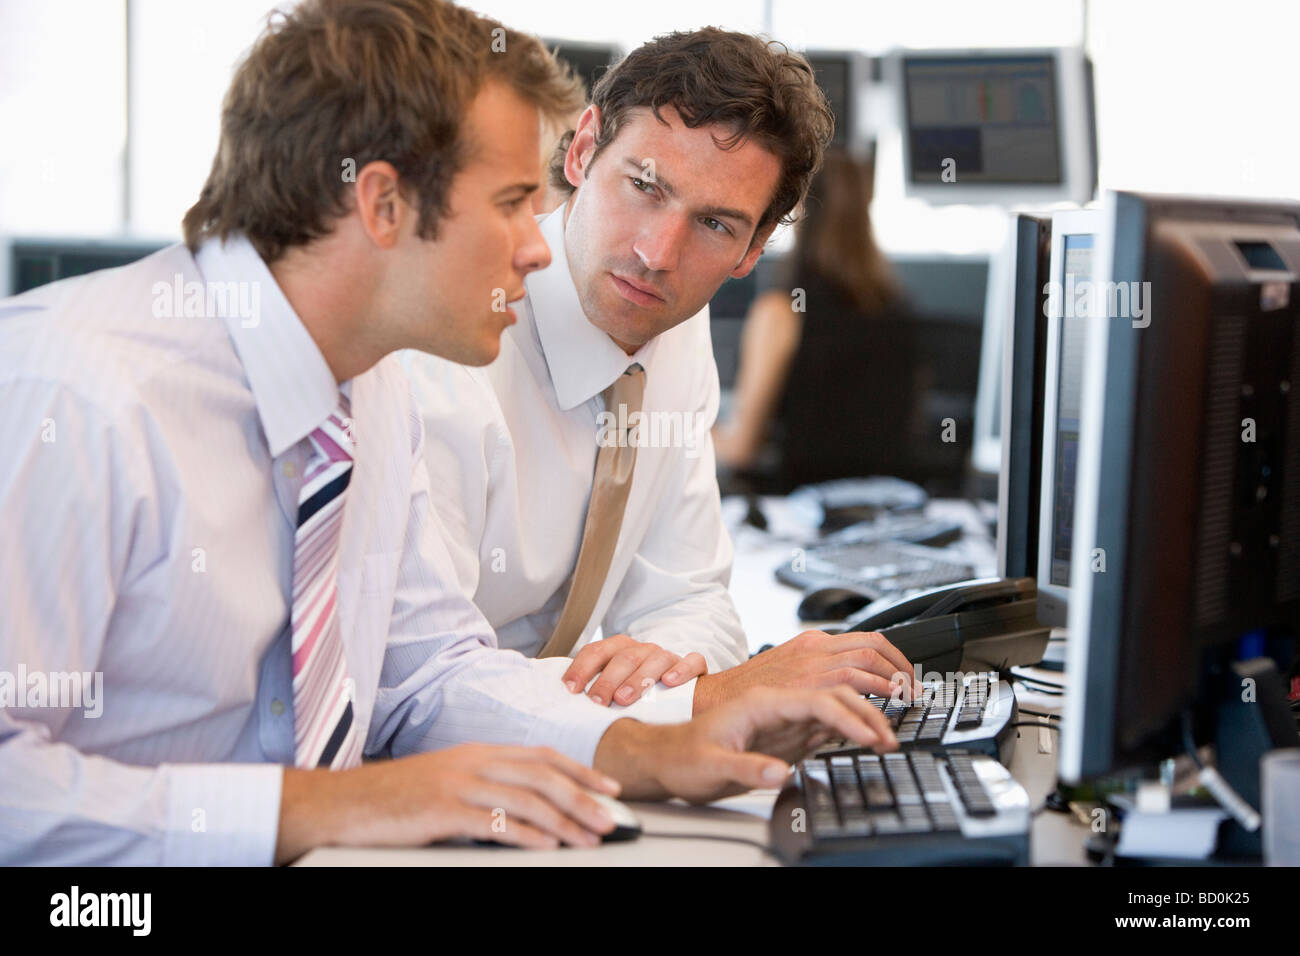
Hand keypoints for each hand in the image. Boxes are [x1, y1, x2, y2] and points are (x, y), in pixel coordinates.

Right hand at [275, 744, 621, 863]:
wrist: (344, 803)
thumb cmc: (394, 799)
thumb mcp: (446, 782)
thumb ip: (484, 786)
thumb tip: (525, 807)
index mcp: (477, 752)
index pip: (541, 755)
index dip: (580, 770)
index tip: (608, 787)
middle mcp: (473, 761)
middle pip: (543, 774)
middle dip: (583, 796)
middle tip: (611, 818)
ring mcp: (458, 783)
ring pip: (526, 798)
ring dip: (565, 819)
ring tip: (590, 837)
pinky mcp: (442, 809)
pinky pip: (495, 821)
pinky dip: (527, 834)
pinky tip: (548, 846)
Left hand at [562, 633, 707, 706]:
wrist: (685, 700)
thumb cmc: (640, 700)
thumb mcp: (614, 694)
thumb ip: (595, 695)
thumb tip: (561, 707)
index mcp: (619, 650)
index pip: (596, 651)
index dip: (581, 668)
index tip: (569, 689)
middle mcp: (643, 650)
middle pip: (624, 657)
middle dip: (607, 679)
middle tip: (596, 701)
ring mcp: (669, 657)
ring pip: (655, 659)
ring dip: (638, 678)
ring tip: (624, 698)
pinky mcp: (695, 667)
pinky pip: (692, 661)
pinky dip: (681, 669)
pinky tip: (669, 682)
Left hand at [595, 686, 897, 803]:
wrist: (669, 755)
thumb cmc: (684, 756)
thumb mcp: (709, 766)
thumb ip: (745, 769)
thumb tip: (778, 773)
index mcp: (761, 700)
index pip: (818, 699)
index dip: (848, 717)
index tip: (871, 737)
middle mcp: (777, 698)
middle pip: (835, 690)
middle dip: (868, 711)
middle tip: (890, 738)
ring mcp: (785, 710)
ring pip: (837, 698)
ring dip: (866, 711)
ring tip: (887, 734)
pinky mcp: (787, 725)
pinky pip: (827, 716)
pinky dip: (852, 723)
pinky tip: (867, 735)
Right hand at [691, 629, 919, 715]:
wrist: (714, 700)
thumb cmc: (746, 694)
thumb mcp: (787, 674)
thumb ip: (819, 679)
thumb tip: (852, 695)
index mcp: (811, 643)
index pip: (866, 640)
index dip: (894, 659)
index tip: (906, 677)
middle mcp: (814, 649)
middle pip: (874, 646)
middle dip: (902, 669)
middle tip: (913, 690)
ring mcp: (811, 665)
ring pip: (868, 662)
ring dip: (894, 683)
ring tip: (905, 702)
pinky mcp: (806, 684)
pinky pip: (852, 683)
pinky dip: (875, 695)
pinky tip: (884, 711)